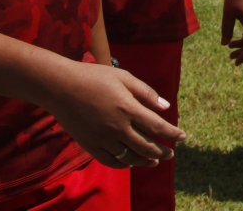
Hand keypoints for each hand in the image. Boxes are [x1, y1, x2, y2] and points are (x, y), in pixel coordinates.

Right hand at [39, 59, 185, 168]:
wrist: (60, 86)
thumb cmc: (94, 77)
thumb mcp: (124, 77)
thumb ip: (146, 93)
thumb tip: (166, 107)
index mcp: (128, 108)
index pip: (157, 127)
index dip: (172, 134)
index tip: (182, 137)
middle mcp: (117, 126)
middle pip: (146, 146)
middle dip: (162, 152)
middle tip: (170, 153)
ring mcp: (102, 138)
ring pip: (129, 157)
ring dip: (144, 161)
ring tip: (154, 161)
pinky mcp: (89, 144)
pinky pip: (109, 160)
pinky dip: (122, 164)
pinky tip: (130, 163)